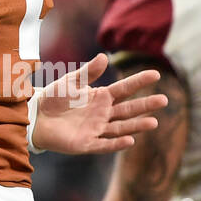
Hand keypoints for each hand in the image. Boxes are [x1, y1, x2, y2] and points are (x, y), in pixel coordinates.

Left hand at [30, 52, 167, 154]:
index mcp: (101, 97)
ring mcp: (97, 129)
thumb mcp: (71, 82)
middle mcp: (103, 114)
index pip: (124, 89)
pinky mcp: (87, 143)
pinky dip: (117, 143)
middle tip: (164, 100)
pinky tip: (130, 140)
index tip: (156, 74)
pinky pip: (105, 144)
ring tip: (154, 122)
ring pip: (121, 128)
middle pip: (128, 109)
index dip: (139, 82)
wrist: (37, 116)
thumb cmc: (55, 98)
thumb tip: (104, 56)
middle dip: (145, 105)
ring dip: (137, 126)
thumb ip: (88, 72)